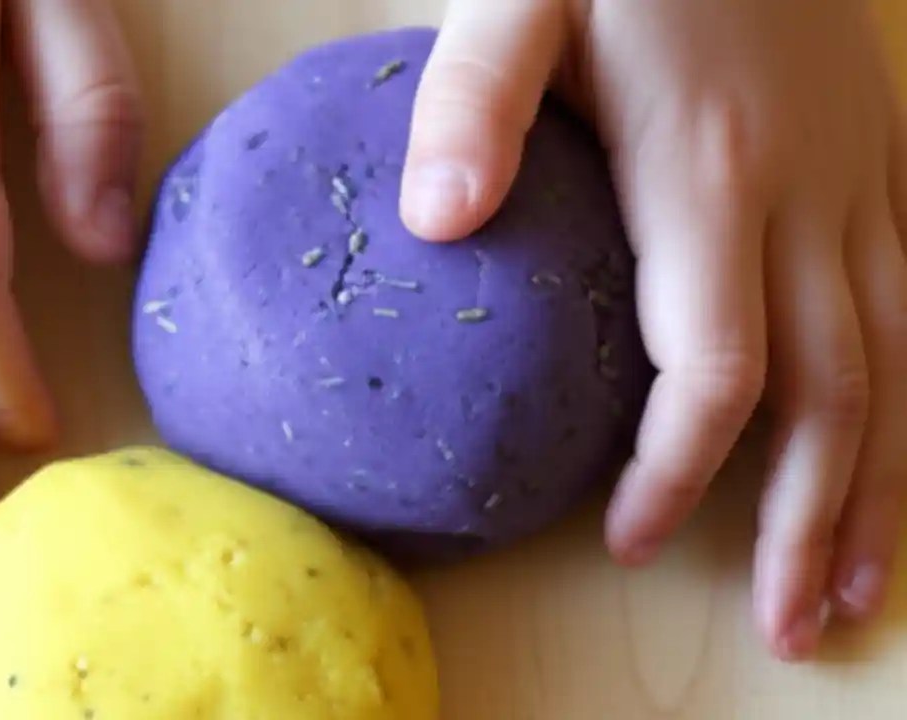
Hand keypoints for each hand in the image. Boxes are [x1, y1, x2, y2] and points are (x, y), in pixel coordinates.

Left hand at [403, 0, 906, 660]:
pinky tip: (897, 452)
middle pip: (830, 397)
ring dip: (879, 488)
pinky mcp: (882, 161)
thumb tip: (439, 220)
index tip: (624, 538)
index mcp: (706, 177)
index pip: (715, 370)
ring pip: (897, 365)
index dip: (675, 470)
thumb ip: (476, 100)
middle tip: (788, 627)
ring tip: (854, 588)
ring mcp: (861, 183)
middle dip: (804, 521)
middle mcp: (805, 198)